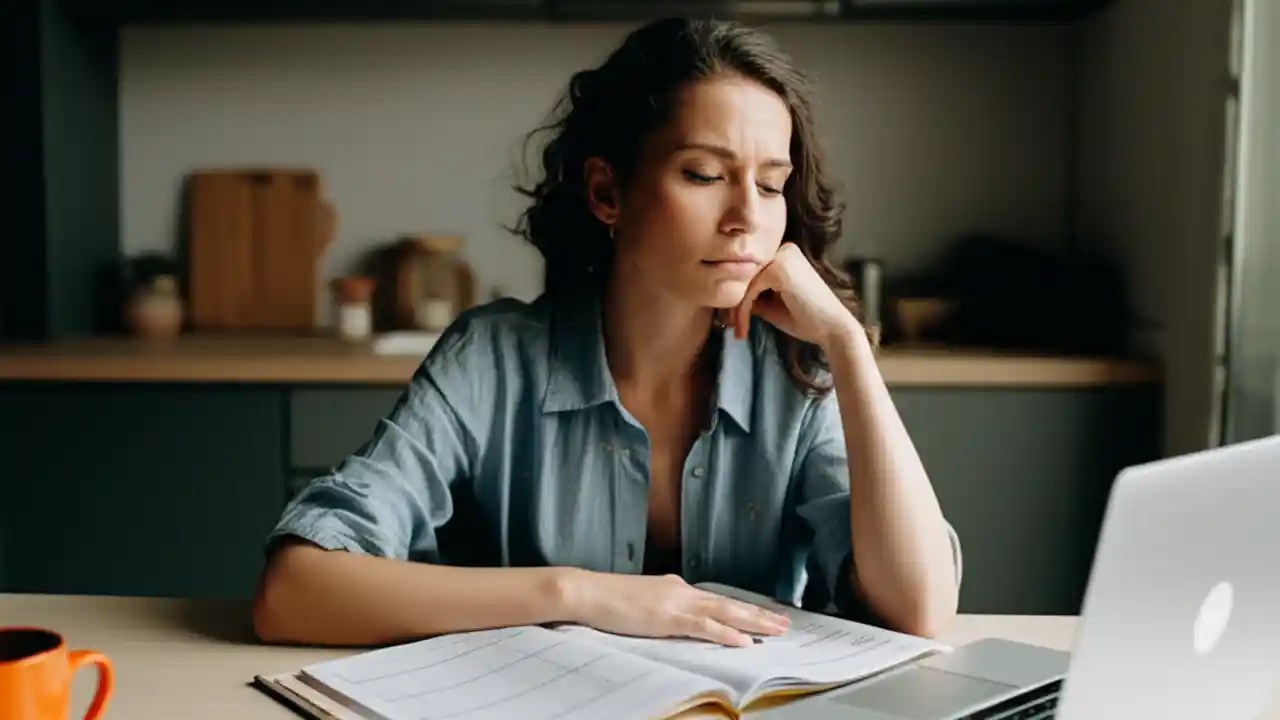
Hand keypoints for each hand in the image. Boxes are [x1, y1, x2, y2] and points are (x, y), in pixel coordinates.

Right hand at [563, 570, 790, 646]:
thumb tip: (672, 617)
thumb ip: (661, 607)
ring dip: (752, 622)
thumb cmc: (607, 599)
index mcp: (675, 587)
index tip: (761, 614)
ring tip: (775, 629)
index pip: (716, 599)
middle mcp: (681, 591)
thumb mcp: (641, 602)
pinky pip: (704, 626)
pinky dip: (727, 633)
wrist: (587, 591)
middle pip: (728, 603)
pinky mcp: (668, 617)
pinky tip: (744, 641)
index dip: (741, 608)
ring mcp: (676, 603)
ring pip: (724, 612)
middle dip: (757, 614)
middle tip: (783, 622)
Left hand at [732, 243, 860, 350]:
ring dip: (735, 309)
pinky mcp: (780, 269)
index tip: (729, 318)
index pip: (748, 269)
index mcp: (781, 252)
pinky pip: (749, 289)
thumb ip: (749, 293)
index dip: (735, 293)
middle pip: (743, 273)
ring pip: (744, 281)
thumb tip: (723, 293)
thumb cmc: (803, 318)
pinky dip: (743, 311)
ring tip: (737, 330)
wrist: (832, 331)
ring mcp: (783, 256)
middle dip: (732, 301)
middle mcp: (782, 248)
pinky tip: (744, 328)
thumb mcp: (768, 303)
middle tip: (728, 326)